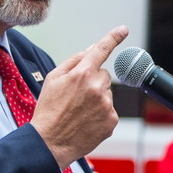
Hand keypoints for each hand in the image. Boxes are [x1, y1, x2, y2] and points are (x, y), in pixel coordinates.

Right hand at [32, 26, 128, 167]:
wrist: (50, 142)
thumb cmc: (48, 110)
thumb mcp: (53, 79)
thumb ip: (74, 61)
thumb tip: (91, 50)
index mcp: (82, 74)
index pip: (101, 50)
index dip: (113, 37)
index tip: (123, 29)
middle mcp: (97, 87)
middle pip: (103, 75)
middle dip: (92, 81)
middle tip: (76, 96)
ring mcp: (106, 105)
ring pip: (107, 93)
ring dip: (97, 98)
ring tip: (79, 111)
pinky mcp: (112, 120)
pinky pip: (110, 110)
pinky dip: (100, 114)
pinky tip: (86, 121)